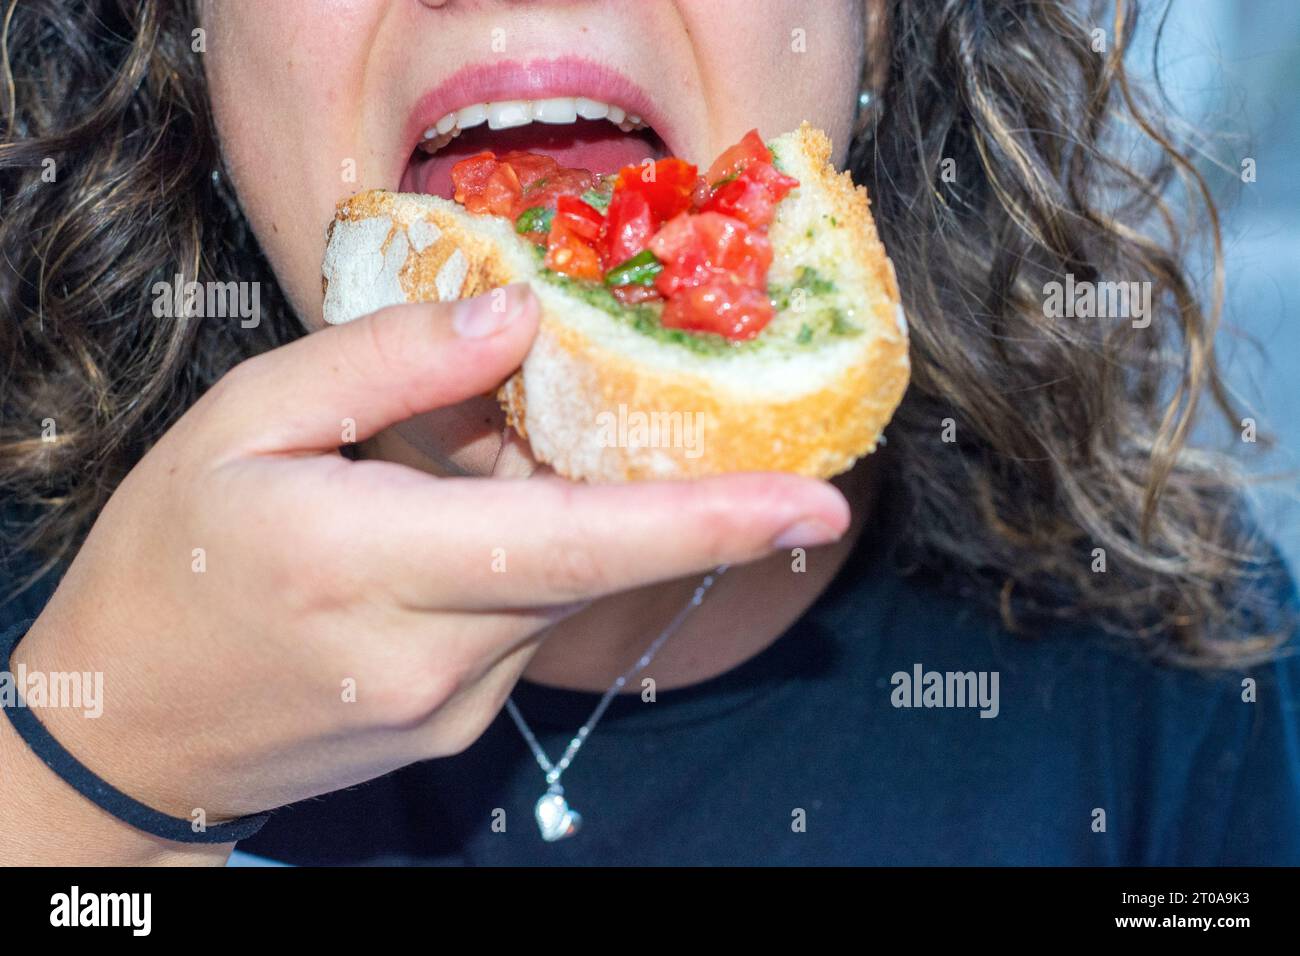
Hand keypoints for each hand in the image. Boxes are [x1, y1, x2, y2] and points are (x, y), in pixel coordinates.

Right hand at [10, 285, 848, 838]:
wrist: (122, 729)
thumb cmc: (166, 560)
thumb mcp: (244, 422)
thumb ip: (388, 364)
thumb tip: (522, 319)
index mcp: (364, 565)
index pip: (571, 542)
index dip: (705, 522)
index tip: (816, 502)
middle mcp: (430, 655)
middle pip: (588, 558)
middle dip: (630, 484)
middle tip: (591, 416)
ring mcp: (451, 708)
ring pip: (561, 588)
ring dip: (546, 512)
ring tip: (438, 474)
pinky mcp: (457, 726)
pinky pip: (529, 624)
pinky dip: (521, 561)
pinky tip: (438, 532)